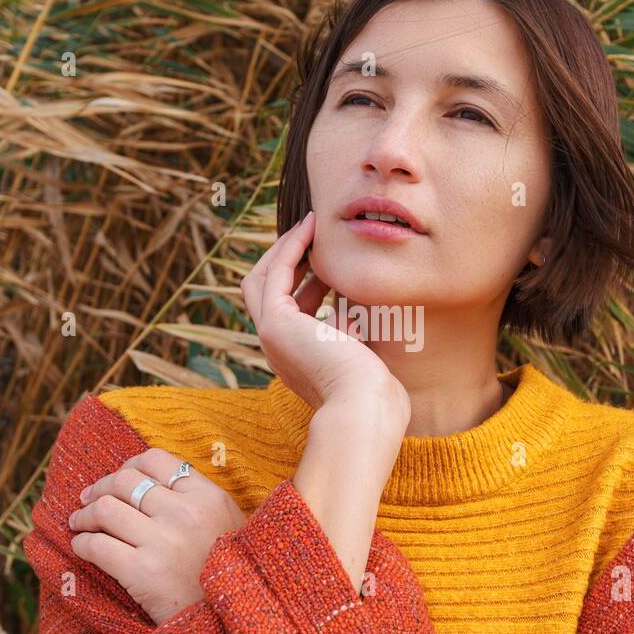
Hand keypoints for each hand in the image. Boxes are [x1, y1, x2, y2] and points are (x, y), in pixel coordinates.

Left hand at [67, 447, 244, 625]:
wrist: (232, 623)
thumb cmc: (228, 573)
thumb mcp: (228, 524)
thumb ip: (197, 499)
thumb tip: (148, 481)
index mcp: (208, 497)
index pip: (156, 460)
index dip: (129, 466)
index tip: (117, 479)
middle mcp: (185, 513)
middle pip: (124, 481)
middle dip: (99, 488)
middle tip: (88, 500)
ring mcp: (163, 541)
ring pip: (105, 509)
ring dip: (84, 515)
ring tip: (79, 523)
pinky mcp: (142, 572)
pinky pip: (97, 545)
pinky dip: (82, 543)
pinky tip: (83, 547)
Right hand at [240, 210, 409, 420]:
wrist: (365, 408)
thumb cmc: (373, 389)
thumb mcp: (360, 350)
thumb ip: (349, 326)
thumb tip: (351, 300)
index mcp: (295, 358)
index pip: (287, 312)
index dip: (304, 282)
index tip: (329, 263)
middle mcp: (277, 348)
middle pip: (263, 293)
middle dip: (285, 261)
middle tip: (311, 236)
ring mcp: (271, 336)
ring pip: (260, 280)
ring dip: (284, 249)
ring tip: (311, 225)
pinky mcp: (275, 324)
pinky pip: (274, 274)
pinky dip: (290, 248)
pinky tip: (311, 229)